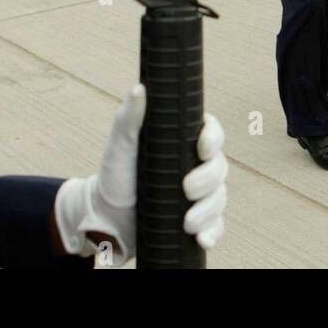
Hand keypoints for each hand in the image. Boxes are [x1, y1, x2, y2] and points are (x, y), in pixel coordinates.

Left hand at [53, 86, 227, 262]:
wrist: (107, 216)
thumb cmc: (116, 175)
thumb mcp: (120, 145)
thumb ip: (130, 118)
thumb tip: (139, 89)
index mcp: (183, 143)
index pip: (211, 133)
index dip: (213, 138)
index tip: (202, 148)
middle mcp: (196, 166)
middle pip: (220, 168)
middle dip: (208, 180)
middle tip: (186, 189)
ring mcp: (199, 195)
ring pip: (220, 198)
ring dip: (208, 211)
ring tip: (187, 223)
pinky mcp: (198, 220)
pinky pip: (216, 225)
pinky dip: (212, 232)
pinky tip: (202, 239)